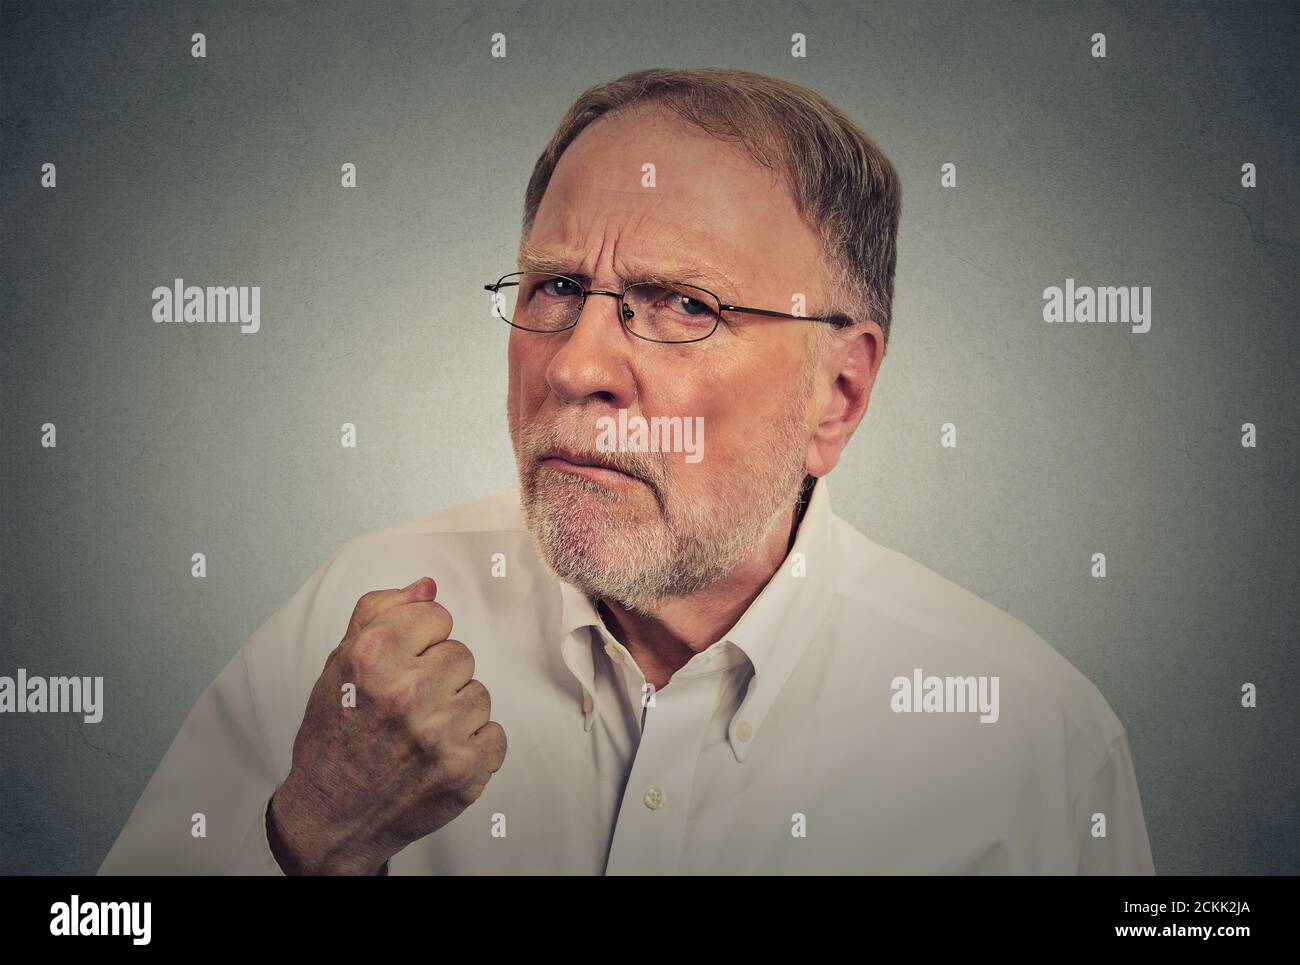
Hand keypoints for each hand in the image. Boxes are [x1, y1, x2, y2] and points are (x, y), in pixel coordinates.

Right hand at [267, 577, 506, 874]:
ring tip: (418, 734)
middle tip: (405, 707)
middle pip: (461, 653)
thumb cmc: (334, 739)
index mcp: (373, 657)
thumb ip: (380, 614)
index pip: (436, 615)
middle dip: (437, 675)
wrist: (331, 817)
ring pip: (479, 693)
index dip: (419, 640)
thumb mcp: (339, 665)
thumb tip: (427, 586)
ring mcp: (440, 733)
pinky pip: (495, 734)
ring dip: (455, 711)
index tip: (402, 664)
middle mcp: (407, 692)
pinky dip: (473, 746)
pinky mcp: (465, 768)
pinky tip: (437, 756)